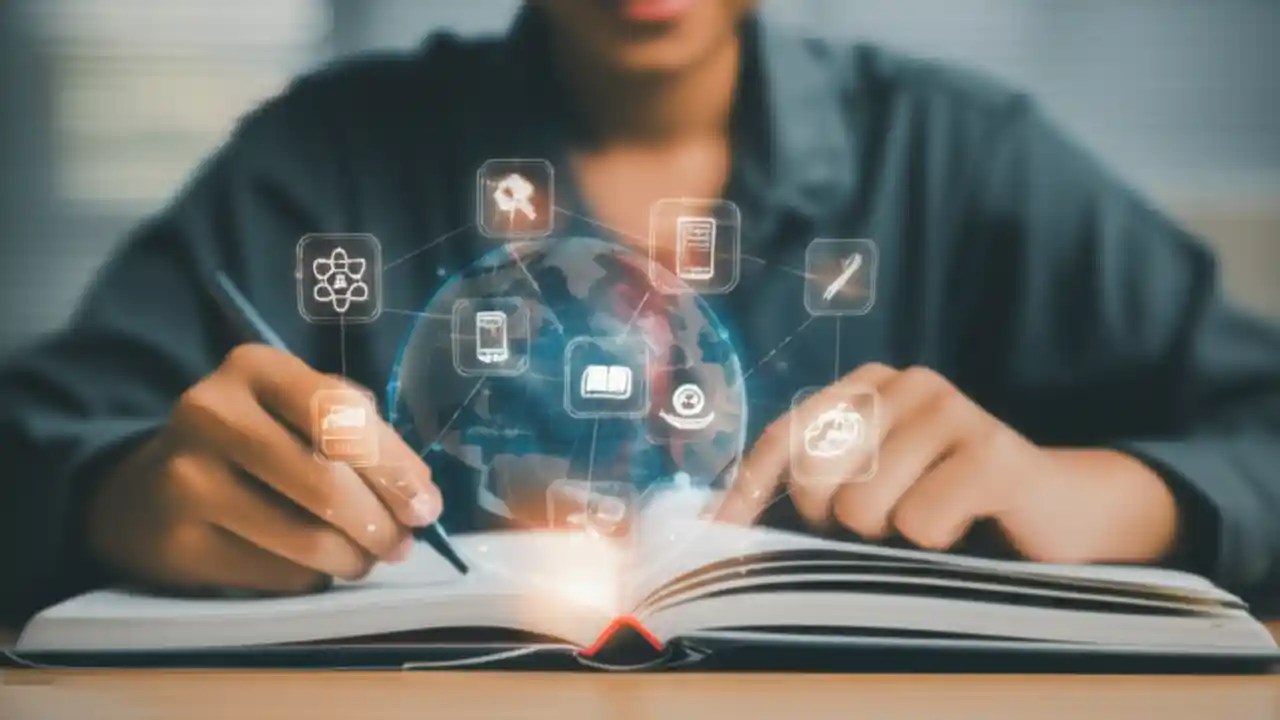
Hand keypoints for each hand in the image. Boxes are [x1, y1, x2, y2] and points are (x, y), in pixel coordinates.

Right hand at [87, 344, 441, 593]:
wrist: (146, 490)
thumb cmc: (249, 441)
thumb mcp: (296, 408)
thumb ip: (359, 432)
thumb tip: (416, 491)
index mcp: (255, 368)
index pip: (342, 417)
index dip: (394, 467)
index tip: (427, 506)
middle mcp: (212, 413)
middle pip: (325, 481)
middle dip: (380, 522)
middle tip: (403, 544)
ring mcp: (186, 480)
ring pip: (304, 537)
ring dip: (353, 558)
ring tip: (368, 559)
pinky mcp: (177, 544)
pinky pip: (275, 573)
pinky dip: (311, 577)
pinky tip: (315, 567)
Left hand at [716, 363, 1180, 564]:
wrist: (1060, 514)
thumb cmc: (952, 506)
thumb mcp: (877, 489)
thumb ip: (819, 488)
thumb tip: (727, 520)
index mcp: (868, 385)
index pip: (786, 435)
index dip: (749, 487)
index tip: (721, 531)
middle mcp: (905, 384)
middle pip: (815, 473)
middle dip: (832, 523)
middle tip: (879, 530)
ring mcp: (952, 410)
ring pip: (864, 506)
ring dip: (891, 539)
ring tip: (930, 527)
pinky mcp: (994, 451)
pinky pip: (920, 522)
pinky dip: (937, 544)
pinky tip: (969, 525)